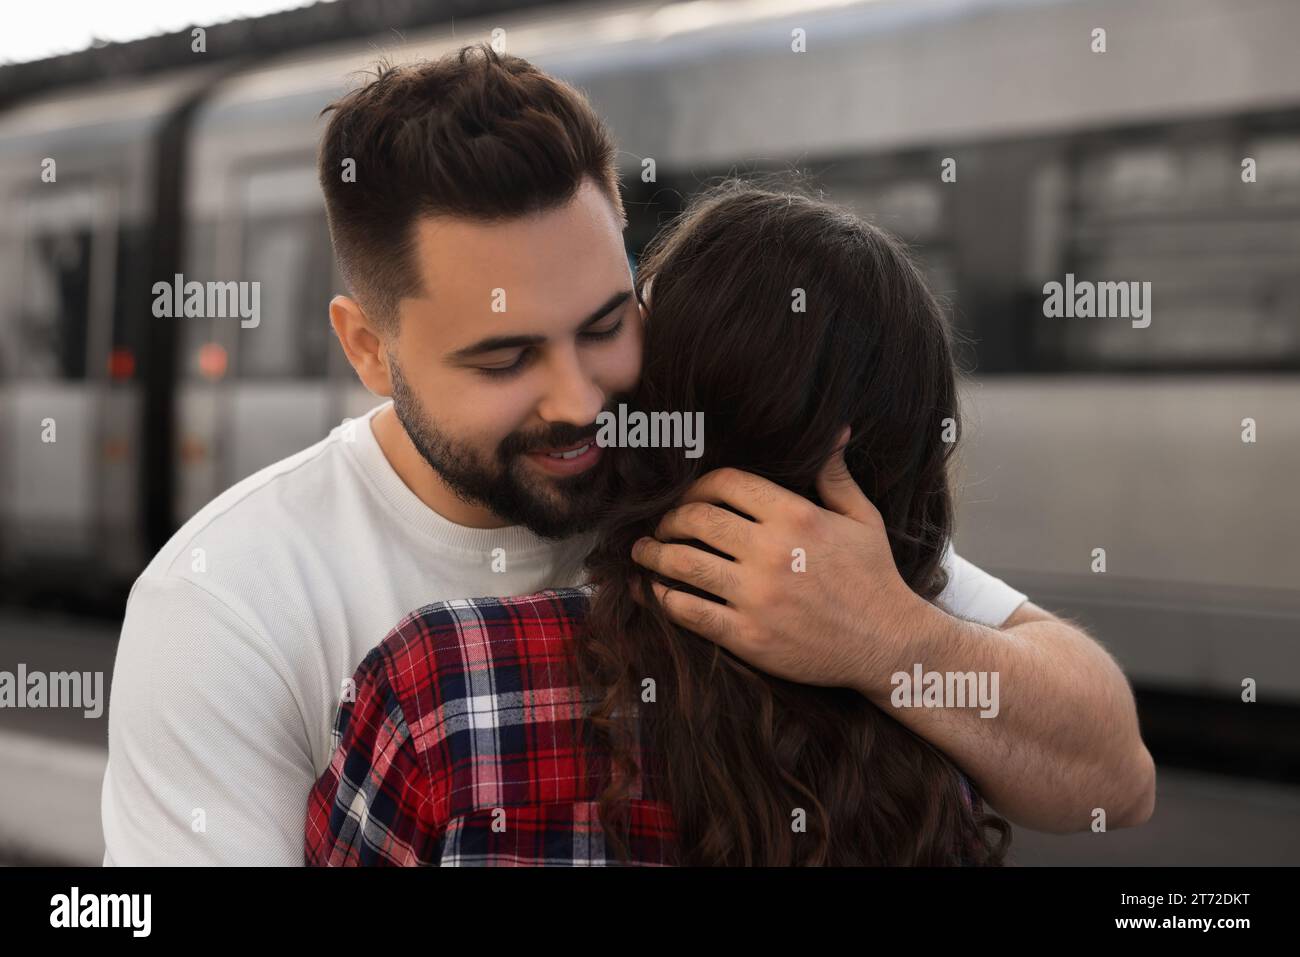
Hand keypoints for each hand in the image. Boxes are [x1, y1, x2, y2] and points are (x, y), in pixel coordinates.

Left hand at [629, 427, 927, 691]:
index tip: (689, 497)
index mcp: (796, 516)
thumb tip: (836, 430)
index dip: (697, 486)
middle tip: (660, 525)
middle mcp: (771, 552)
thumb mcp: (863, 518)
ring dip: (654, 555)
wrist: (889, 644)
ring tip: (643, 553)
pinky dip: (666, 598)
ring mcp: (757, 596)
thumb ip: (836, 475)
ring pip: (683, 564)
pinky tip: (658, 592)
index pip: (725, 484)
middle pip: (695, 520)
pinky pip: (690, 611)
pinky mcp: (748, 636)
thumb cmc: (875, 578)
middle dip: (669, 519)